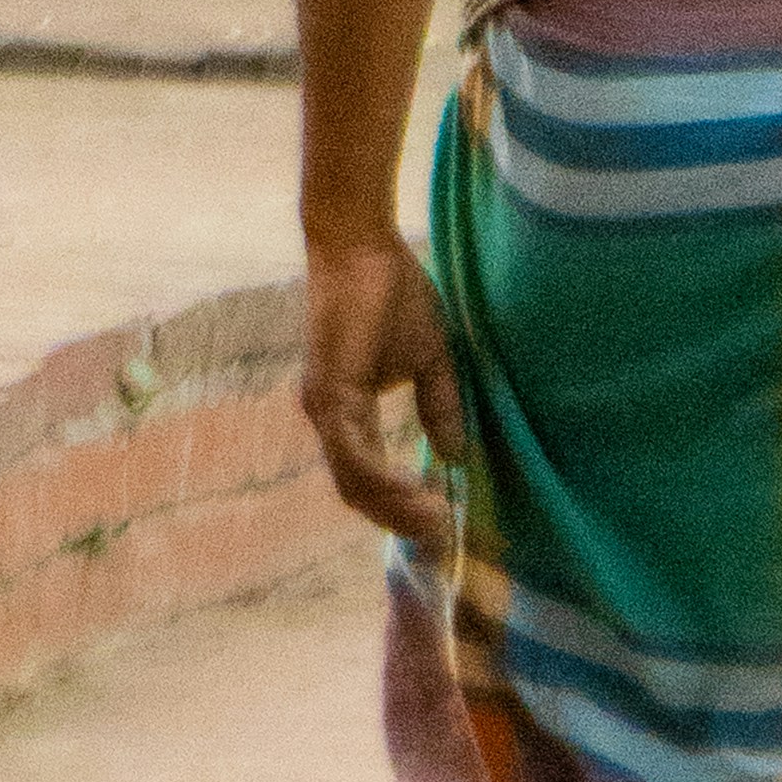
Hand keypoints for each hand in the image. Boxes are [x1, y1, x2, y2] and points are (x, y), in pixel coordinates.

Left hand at [301, 233, 464, 541]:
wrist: (363, 245)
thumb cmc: (392, 293)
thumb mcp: (430, 359)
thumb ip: (439, 407)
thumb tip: (457, 455)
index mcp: (345, 412)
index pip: (367, 476)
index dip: (400, 506)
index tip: (441, 522)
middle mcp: (326, 416)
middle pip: (357, 491)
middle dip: (399, 519)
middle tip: (440, 535)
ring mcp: (323, 407)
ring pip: (353, 480)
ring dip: (393, 507)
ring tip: (435, 519)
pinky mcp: (330, 392)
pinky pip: (352, 453)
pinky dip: (382, 478)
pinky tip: (416, 490)